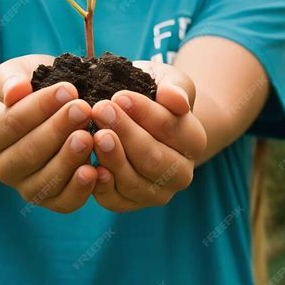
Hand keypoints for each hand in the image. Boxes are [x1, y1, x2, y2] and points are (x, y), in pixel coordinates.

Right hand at [0, 54, 99, 212]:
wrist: (49, 112)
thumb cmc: (33, 88)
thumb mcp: (19, 73)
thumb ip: (11, 79)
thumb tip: (15, 89)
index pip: (12, 122)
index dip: (40, 106)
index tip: (68, 89)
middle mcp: (3, 167)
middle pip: (29, 152)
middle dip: (58, 130)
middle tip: (83, 109)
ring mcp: (27, 187)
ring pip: (46, 180)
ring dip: (68, 159)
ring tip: (89, 137)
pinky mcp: (53, 201)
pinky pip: (64, 202)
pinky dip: (80, 189)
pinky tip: (96, 171)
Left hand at [90, 61, 206, 212]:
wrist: (140, 117)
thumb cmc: (154, 94)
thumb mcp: (168, 80)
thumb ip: (176, 88)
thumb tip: (176, 100)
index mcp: (194, 141)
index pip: (171, 128)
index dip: (145, 113)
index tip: (119, 96)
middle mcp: (181, 174)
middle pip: (152, 158)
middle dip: (125, 133)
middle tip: (100, 111)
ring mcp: (157, 193)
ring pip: (134, 182)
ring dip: (112, 158)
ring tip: (94, 135)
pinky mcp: (131, 204)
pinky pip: (116, 200)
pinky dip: (102, 186)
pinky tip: (90, 167)